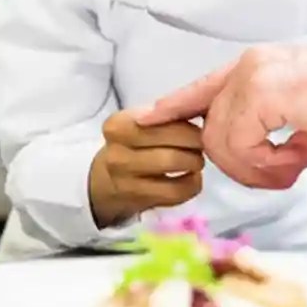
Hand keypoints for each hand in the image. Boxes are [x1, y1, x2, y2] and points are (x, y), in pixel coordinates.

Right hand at [88, 111, 204, 228]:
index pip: (163, 118)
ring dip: (195, 161)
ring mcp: (125, 179)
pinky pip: (178, 191)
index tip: (195, 125)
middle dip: (195, 141)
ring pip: (175, 163)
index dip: (186, 123)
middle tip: (200, 142)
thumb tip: (198, 106)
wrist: (105, 181)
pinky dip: (193, 183)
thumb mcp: (140, 121)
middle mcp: (117, 152)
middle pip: (169, 138)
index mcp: (118, 126)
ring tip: (195, 158)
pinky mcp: (139, 200)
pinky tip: (190, 177)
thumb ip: (166, 111)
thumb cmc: (133, 144)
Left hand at [134, 46, 306, 190]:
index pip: (204, 86)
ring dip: (254, 169)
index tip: (147, 117)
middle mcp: (250, 65)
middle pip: (212, 129)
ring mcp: (253, 76)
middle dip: (240, 164)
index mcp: (261, 64)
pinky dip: (266, 166)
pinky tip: (294, 162)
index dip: (174, 104)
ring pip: (221, 143)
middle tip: (279, 174)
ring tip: (289, 168)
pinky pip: (239, 147)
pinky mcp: (260, 94)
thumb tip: (264, 160)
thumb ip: (276, 132)